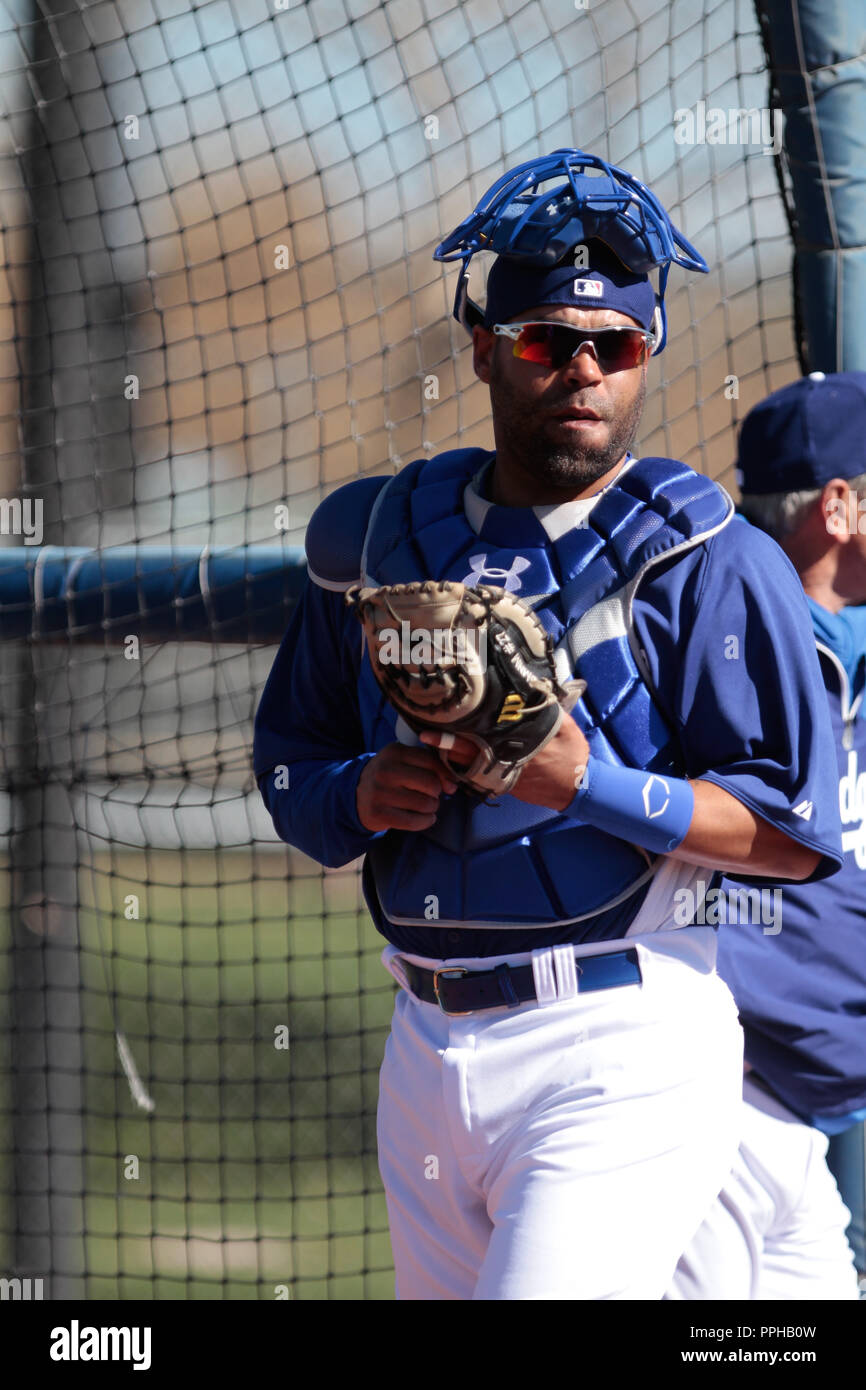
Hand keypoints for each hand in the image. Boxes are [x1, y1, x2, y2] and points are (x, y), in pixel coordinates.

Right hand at [356, 742, 457, 832]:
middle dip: (437, 793)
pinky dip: (425, 821)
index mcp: (394, 752)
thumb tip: (452, 786)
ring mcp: (380, 792)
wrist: (357, 795)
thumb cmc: (390, 777)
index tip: (446, 784)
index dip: (445, 775)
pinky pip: (414, 821)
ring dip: (432, 808)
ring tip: (426, 806)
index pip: (431, 762)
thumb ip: (429, 766)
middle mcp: (386, 770)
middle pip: (431, 784)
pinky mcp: (378, 813)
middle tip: (432, 796)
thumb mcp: (403, 762)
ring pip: (424, 804)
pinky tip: (425, 818)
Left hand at [420, 715, 589, 810]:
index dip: (459, 728)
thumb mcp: (564, 724)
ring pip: (471, 766)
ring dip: (452, 757)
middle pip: (469, 751)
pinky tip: (451, 761)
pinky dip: (465, 769)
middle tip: (425, 735)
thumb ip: (545, 705)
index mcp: (518, 741)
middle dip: (446, 744)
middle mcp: (507, 759)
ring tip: (432, 746)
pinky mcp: (505, 784)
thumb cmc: (572, 752)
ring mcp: (504, 774)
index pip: (482, 733)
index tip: (439, 720)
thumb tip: (530, 684)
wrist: (578, 787)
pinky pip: (479, 777)